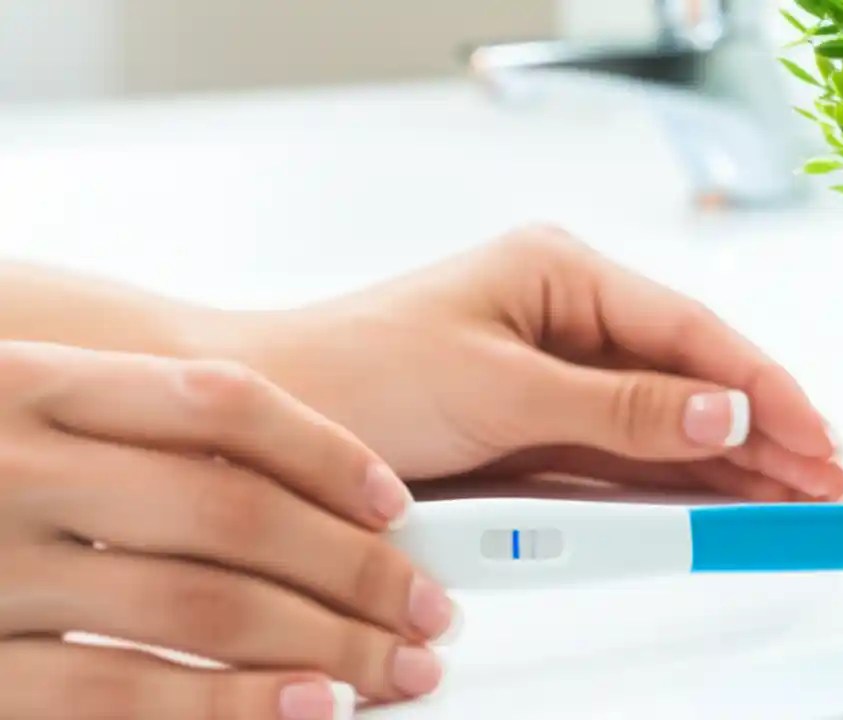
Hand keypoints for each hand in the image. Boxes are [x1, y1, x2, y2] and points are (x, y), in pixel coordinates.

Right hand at [0, 342, 453, 718]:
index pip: (222, 402)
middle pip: (234, 511)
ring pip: (198, 603)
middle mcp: (13, 464)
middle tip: (429, 604)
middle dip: (354, 566)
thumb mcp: (16, 407)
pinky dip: (229, 706)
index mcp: (31, 383)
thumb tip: (289, 476)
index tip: (396, 502)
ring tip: (399, 665)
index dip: (330, 452)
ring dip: (323, 641)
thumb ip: (125, 421)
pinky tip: (309, 709)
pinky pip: (120, 692)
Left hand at [243, 226, 842, 501]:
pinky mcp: (544, 439)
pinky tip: (730, 510)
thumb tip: (718, 412)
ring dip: (736, 468)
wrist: (270, 427)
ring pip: (669, 431)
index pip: (688, 332)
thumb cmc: (357, 373)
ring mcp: (560, 386)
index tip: (813, 434)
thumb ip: (615, 406)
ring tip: (801, 505)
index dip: (761, 387)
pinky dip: (681, 492)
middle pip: (692, 384)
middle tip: (830, 484)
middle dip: (766, 433)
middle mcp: (569, 324)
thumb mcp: (496, 386)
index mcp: (561, 276)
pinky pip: (630, 467)